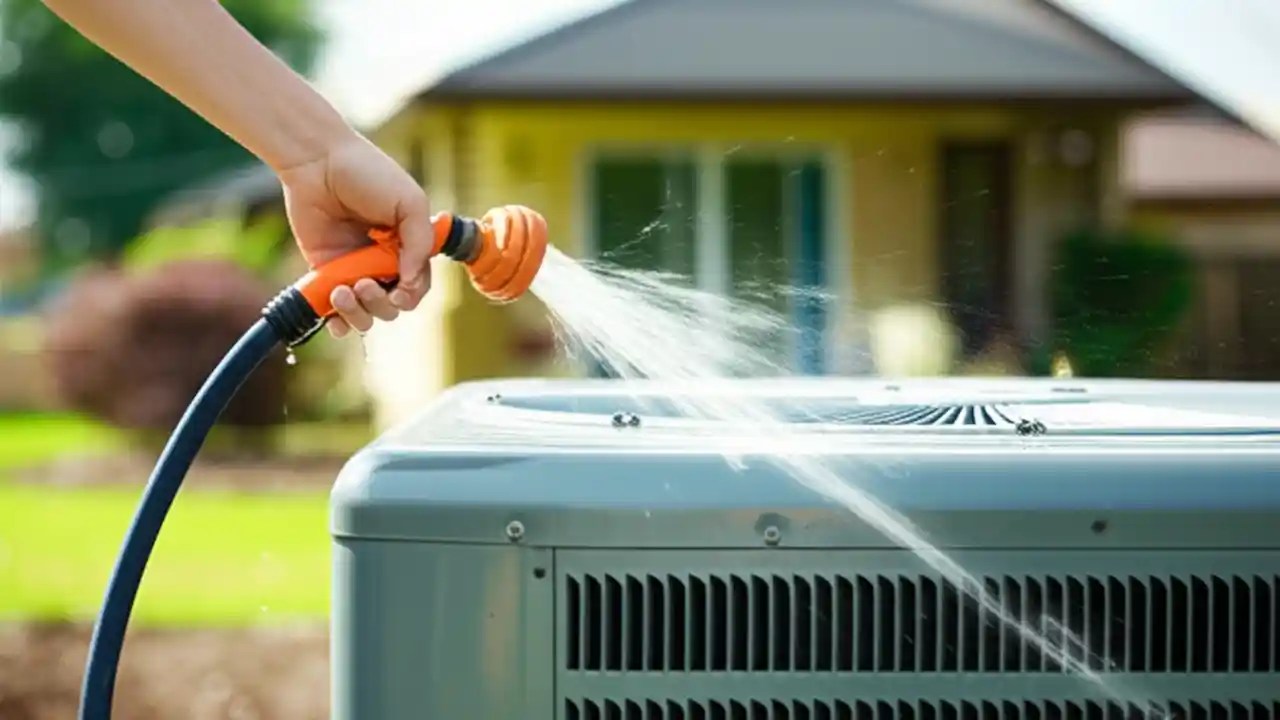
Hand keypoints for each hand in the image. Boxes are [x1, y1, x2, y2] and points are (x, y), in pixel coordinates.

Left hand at [278, 132, 432, 337]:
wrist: (318, 162)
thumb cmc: (368, 174)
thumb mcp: (409, 202)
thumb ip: (420, 242)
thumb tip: (410, 282)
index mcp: (408, 248)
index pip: (418, 287)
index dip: (410, 294)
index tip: (398, 289)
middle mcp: (383, 263)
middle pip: (392, 307)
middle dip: (380, 303)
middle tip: (363, 284)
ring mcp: (354, 270)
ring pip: (365, 315)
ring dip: (358, 314)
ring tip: (342, 291)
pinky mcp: (325, 273)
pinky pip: (334, 311)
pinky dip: (336, 324)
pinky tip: (332, 318)